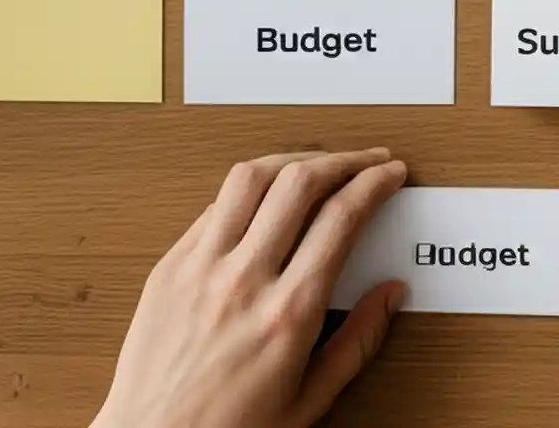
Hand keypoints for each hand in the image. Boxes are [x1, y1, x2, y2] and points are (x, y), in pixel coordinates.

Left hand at [92, 148, 407, 427]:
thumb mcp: (310, 400)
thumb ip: (357, 342)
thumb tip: (390, 296)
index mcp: (287, 314)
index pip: (341, 219)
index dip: (374, 184)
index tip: (389, 175)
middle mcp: (242, 281)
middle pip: (300, 183)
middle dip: (343, 159)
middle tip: (365, 159)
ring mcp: (199, 268)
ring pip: (250, 178)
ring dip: (292, 159)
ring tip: (316, 162)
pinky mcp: (169, 267)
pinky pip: (212, 207)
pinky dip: (247, 190)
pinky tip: (265, 197)